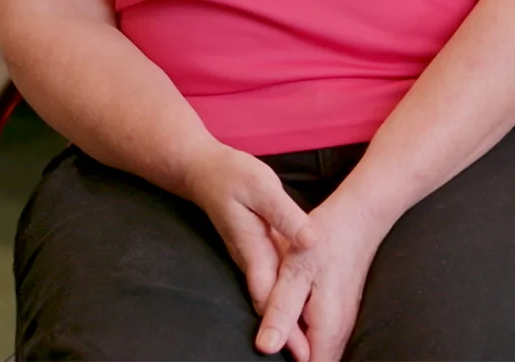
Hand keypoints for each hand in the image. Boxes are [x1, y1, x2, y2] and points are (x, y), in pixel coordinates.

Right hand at [179, 144, 312, 359]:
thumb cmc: (233, 176)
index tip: (302, 350)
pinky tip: (303, 307)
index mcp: (253, 250)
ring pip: (272, 295)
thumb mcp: (263, 188)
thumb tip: (312, 240)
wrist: (202, 171)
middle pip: (271, 304)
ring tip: (309, 345)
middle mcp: (251, 260)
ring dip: (288, 319)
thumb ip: (287, 217)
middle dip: (289, 333)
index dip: (286, 325)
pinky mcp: (257, 250)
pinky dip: (287, 296)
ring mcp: (252, 257)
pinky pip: (274, 279)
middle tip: (310, 358)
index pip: (270, 297)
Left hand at [256, 193, 395, 361]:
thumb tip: (266, 348)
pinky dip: (305, 332)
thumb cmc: (326, 240)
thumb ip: (281, 313)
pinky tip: (291, 313)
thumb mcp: (294, 273)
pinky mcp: (342, 310)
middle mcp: (341, 330)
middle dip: (293, 356)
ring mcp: (344, 320)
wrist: (360, 215)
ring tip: (277, 323)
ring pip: (319, 349)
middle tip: (272, 333)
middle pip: (316, 361)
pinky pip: (322, 335)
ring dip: (298, 344)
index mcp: (329, 327)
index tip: (274, 346)